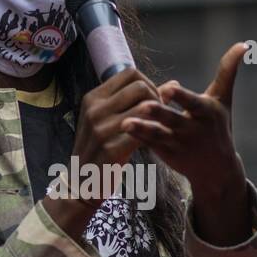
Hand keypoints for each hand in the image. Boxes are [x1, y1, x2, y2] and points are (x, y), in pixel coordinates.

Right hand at [44, 67, 160, 242]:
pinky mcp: (109, 149)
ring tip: (156, 128)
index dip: (148, 84)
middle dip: (156, 98)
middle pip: (139, 87)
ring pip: (144, 108)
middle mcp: (94, 109)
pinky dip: (153, 134)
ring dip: (157, 117)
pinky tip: (152, 141)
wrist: (82, 183)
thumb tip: (173, 85)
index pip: (129, 73)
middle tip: (158, 116)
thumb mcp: (111, 120)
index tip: (153, 101)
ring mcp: (100, 129)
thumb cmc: (101, 149)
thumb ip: (138, 102)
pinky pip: (142, 133)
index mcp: (93, 98)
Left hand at [121, 43, 253, 244]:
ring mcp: (179, 144)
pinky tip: (120, 129)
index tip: (169, 87)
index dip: (181, 96)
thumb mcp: (223, 99)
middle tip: (143, 105)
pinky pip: (150, 144)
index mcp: (206, 113)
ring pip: (158, 135)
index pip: (193, 103)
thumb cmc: (218, 125)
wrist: (217, 168)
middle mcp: (193, 129)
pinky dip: (137, 137)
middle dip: (159, 113)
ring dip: (142, 129)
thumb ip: (228, 71)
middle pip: (173, 120)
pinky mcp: (167, 154)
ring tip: (125, 123)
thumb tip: (244, 44)